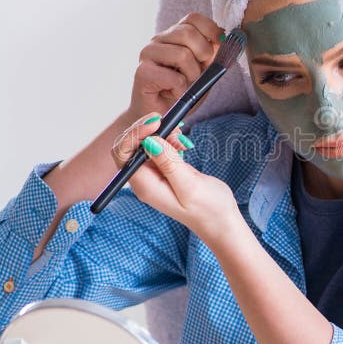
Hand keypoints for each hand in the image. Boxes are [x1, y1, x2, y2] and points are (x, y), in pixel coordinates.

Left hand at [112, 113, 240, 243]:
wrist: (220, 221)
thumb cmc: (208, 209)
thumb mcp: (190, 186)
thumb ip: (169, 163)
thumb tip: (149, 141)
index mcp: (145, 186)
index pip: (122, 153)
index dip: (135, 134)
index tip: (157, 123)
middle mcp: (144, 180)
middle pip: (129, 145)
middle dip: (148, 130)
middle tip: (172, 125)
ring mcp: (153, 175)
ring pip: (144, 143)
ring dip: (161, 133)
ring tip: (182, 138)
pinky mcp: (164, 170)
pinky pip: (157, 147)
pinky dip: (168, 139)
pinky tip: (183, 144)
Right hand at [129, 13, 223, 120]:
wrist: (159, 118)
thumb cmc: (180, 94)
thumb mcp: (204, 73)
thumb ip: (212, 55)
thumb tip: (224, 36)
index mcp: (173, 36)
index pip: (193, 18)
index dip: (211, 29)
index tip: (220, 44)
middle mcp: (158, 40)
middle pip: (188, 33)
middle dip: (203, 55)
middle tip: (199, 74)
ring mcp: (148, 54)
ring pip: (182, 54)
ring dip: (192, 77)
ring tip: (184, 87)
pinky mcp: (142, 72)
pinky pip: (174, 78)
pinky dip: (181, 91)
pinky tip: (174, 95)